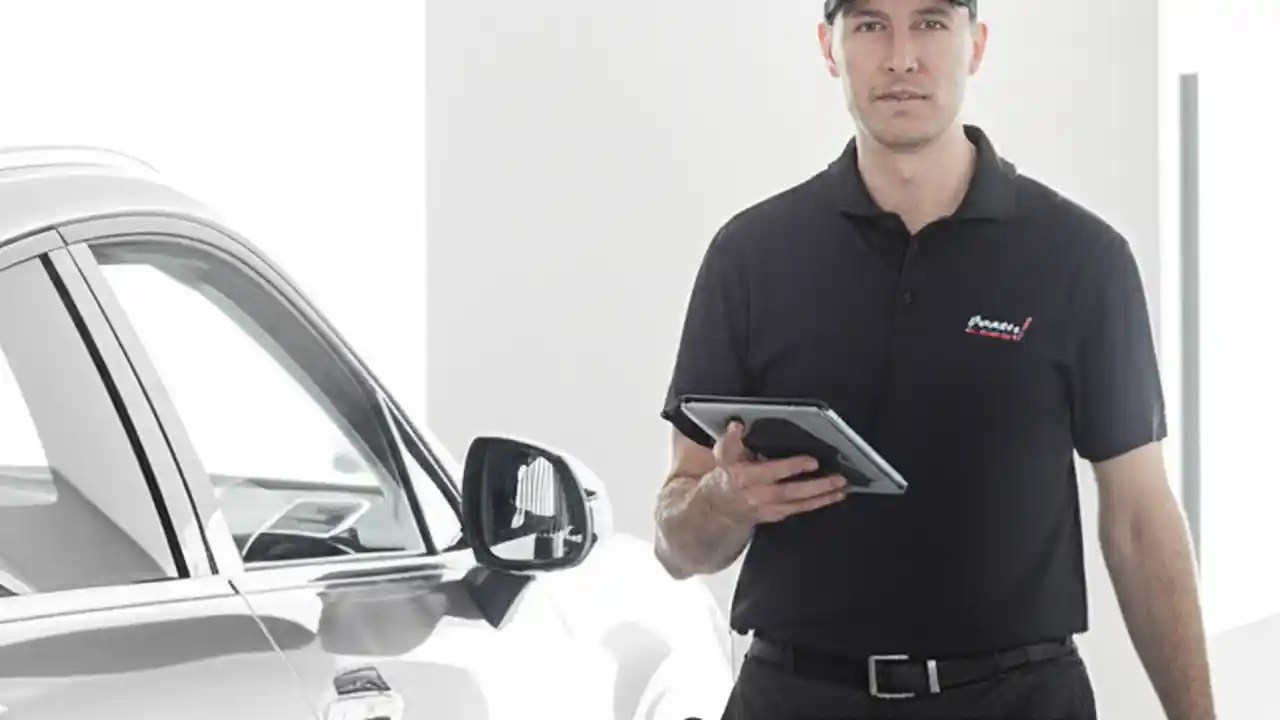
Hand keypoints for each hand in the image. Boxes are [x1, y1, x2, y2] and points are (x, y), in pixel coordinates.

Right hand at [704, 421, 848, 524]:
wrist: (719, 508)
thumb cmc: (725, 477)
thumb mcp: (722, 456)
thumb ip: (730, 441)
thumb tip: (737, 425)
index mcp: (743, 477)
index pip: (770, 472)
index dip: (792, 467)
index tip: (813, 462)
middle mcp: (756, 495)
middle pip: (789, 491)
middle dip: (815, 486)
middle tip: (837, 479)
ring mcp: (766, 508)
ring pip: (797, 503)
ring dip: (821, 496)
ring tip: (840, 488)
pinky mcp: (774, 515)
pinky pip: (798, 510)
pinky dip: (816, 504)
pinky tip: (832, 497)